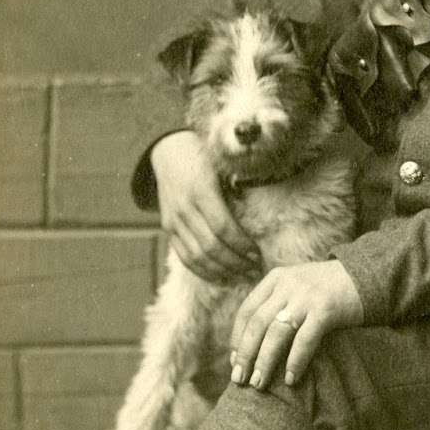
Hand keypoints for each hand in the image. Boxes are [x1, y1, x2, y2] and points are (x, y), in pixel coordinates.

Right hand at [151, 131, 260, 281]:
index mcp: (201, 191)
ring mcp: (173, 221)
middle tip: (256, 270)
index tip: (258, 253)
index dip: (241, 245)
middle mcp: (184, 209)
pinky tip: (222, 277)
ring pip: (197, 257)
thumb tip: (261, 217)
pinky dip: (204, 271)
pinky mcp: (168, 230)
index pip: (222, 227)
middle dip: (236, 263)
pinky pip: (185, 258)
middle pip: (211, 247)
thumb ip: (238, 189)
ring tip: (243, 276)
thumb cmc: (204, 158)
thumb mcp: (223, 167)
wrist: (169, 153)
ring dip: (222, 271)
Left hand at [230, 261, 363, 390]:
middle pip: (257, 323)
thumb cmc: (329, 289)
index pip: (247, 310)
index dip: (237, 338)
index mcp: (276, 278)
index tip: (234, 362)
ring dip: (264, 361)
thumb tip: (254, 342)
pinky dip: (295, 361)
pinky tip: (291, 379)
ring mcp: (307, 296)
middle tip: (239, 379)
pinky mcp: (326, 309)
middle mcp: (288, 284)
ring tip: (259, 384)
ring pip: (276, 333)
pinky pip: (304, 339)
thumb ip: (277, 303)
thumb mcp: (298, 287)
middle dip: (245, 354)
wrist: (367, 275)